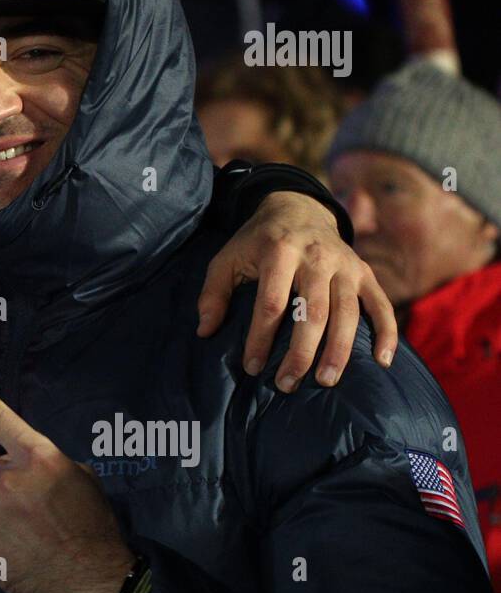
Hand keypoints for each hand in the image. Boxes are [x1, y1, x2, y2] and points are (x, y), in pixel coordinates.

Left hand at [0, 360, 134, 592]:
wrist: (94, 582)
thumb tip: (17, 464)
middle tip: (38, 513)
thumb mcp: (79, 480)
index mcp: (39, 457)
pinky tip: (20, 551)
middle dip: (9, 488)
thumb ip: (44, 462)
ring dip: (0, 514)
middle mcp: (9, 479)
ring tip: (31, 535)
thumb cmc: (91, 529)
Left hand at [197, 191, 396, 391]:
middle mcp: (316, 257)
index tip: (252, 366)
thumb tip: (205, 331)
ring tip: (326, 381)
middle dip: (301, 352)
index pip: (271, 303)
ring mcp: (345, 265)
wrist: (298, 208)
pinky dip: (386, 333)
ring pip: (347, 312)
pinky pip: (381, 304)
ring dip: (339, 350)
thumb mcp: (227, 258)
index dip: (261, 337)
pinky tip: (382, 362)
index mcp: (278, 252)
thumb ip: (213, 293)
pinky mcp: (364, 272)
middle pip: (312, 311)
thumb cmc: (258, 242)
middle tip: (288, 383)